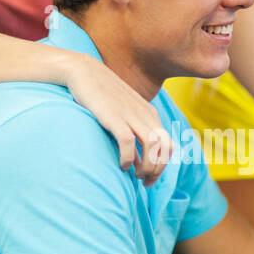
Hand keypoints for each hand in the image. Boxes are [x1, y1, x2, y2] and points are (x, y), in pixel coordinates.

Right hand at [65, 53, 173, 184]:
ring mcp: (130, 114)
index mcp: (150, 114)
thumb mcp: (124, 112)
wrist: (84, 71)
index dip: (163, 166)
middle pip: (165, 148)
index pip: (169, 145)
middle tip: (144, 182)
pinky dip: (127, 158)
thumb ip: (133, 132)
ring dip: (147, 166)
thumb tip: (135, 160)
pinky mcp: (114, 116)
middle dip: (158, 170)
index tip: (149, 179)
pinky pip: (128, 142)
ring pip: (152, 146)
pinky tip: (121, 166)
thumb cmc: (102, 96)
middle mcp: (145, 114)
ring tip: (135, 176)